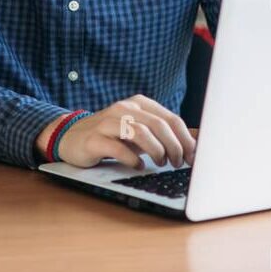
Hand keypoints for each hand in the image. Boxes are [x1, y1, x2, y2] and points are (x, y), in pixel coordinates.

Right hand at [45, 96, 195, 168]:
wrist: (71, 136)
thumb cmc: (112, 136)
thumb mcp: (140, 131)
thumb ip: (166, 134)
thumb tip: (199, 140)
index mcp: (139, 104)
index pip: (171, 119)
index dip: (186, 139)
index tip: (193, 157)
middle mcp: (124, 109)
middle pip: (158, 125)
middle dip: (174, 146)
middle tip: (178, 163)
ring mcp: (108, 122)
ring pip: (140, 132)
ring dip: (156, 151)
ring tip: (161, 163)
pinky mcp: (94, 138)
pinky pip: (118, 147)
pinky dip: (133, 159)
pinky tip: (139, 166)